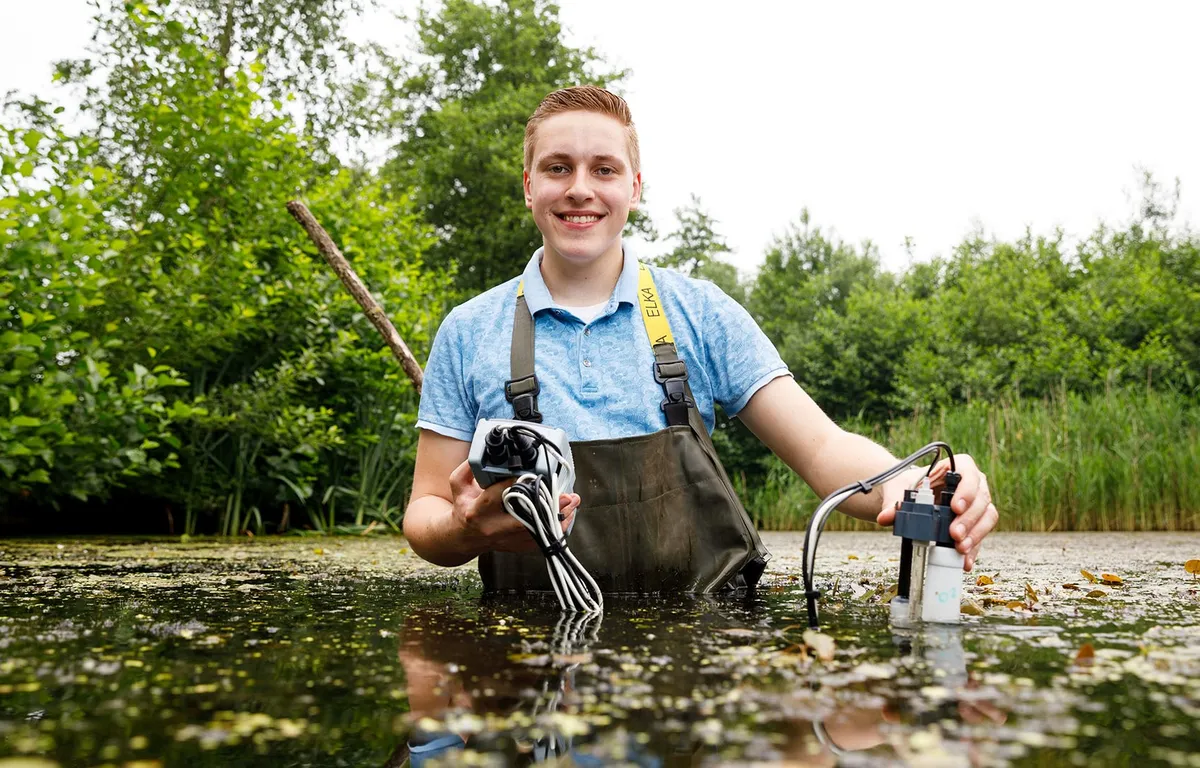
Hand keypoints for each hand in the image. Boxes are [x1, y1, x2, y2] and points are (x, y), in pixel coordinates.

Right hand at [447, 460, 579, 555]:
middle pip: (525, 520)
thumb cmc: (464, 507)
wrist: (463, 538)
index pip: (501, 497)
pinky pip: (542, 541)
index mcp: (478, 511)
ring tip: (572, 502)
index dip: (519, 485)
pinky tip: (567, 515)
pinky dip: (556, 528)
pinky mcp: (517, 548)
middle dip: (547, 508)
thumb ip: (469, 467)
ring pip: (538, 532)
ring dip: (558, 518)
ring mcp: (507, 541)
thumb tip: (485, 451)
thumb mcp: (458, 484)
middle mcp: (494, 528)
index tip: (534, 475)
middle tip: (567, 495)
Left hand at [876, 454, 996, 571]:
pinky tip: (964, 560)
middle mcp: (973, 484)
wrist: (911, 497)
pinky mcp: (977, 523)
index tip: (955, 507)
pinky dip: (974, 548)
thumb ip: (893, 502)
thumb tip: (886, 517)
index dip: (966, 490)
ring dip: (975, 534)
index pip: (968, 472)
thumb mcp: (899, 489)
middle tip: (954, 534)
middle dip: (968, 519)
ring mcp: (977, 504)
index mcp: (956, 467)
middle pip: (981, 498)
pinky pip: (981, 535)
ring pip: (987, 517)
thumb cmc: (910, 486)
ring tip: (959, 548)